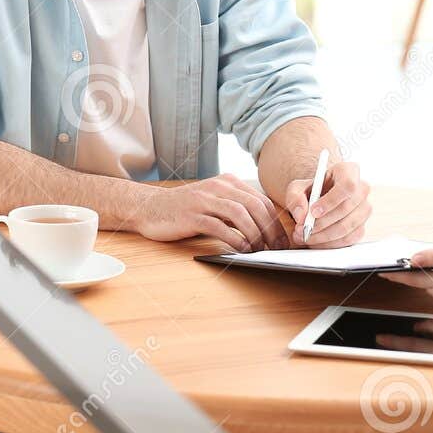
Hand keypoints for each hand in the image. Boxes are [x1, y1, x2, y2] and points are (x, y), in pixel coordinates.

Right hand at [134, 176, 286, 251]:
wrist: (150, 207)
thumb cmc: (185, 210)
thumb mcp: (214, 203)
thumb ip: (235, 210)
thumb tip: (265, 229)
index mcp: (227, 182)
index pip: (261, 200)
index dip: (275, 221)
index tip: (282, 240)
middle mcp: (218, 187)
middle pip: (255, 205)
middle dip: (270, 229)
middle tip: (277, 249)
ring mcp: (204, 200)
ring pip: (240, 213)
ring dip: (255, 234)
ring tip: (261, 251)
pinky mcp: (192, 215)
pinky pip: (220, 226)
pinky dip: (235, 239)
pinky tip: (242, 250)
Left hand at [284, 159, 369, 247]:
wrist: (318, 201)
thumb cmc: (310, 191)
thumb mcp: (296, 188)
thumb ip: (295, 197)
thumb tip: (301, 214)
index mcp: (348, 171)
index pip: (347, 185)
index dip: (331, 201)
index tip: (313, 212)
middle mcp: (361, 189)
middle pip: (347, 208)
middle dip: (322, 223)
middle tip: (302, 229)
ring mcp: (364, 209)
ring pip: (348, 226)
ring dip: (323, 236)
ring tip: (304, 236)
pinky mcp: (361, 227)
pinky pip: (349, 239)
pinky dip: (330, 244)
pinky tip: (315, 242)